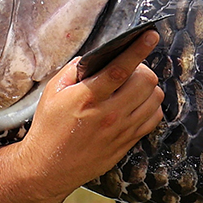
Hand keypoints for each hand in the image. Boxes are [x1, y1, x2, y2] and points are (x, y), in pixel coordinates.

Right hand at [17, 30, 164, 194]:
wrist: (48, 168)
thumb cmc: (49, 127)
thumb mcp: (52, 93)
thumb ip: (74, 70)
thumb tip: (96, 56)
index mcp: (88, 98)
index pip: (121, 69)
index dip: (138, 49)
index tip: (150, 35)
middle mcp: (109, 114)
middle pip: (146, 81)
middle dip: (142, 69)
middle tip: (131, 70)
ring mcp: (121, 130)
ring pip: (154, 99)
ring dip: (148, 88)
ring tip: (133, 88)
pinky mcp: (127, 142)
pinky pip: (154, 118)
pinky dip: (150, 107)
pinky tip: (136, 105)